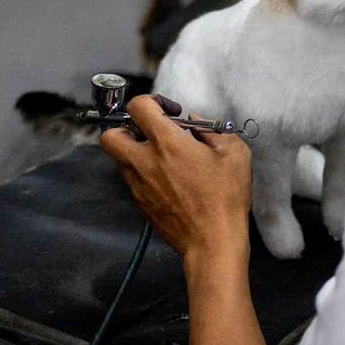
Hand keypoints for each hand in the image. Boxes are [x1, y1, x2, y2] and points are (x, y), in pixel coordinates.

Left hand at [99, 95, 251, 268]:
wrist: (212, 243)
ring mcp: (139, 185)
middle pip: (110, 135)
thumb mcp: (234, 154)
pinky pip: (132, 180)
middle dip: (124, 127)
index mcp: (167, 143)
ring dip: (134, 151)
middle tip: (149, 133)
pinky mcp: (141, 204)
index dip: (151, 101)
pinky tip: (168, 180)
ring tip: (162, 157)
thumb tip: (196, 123)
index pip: (138, 106)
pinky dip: (143, 174)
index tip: (168, 111)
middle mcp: (145, 162)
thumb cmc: (225, 199)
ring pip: (120, 159)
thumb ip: (213, 130)